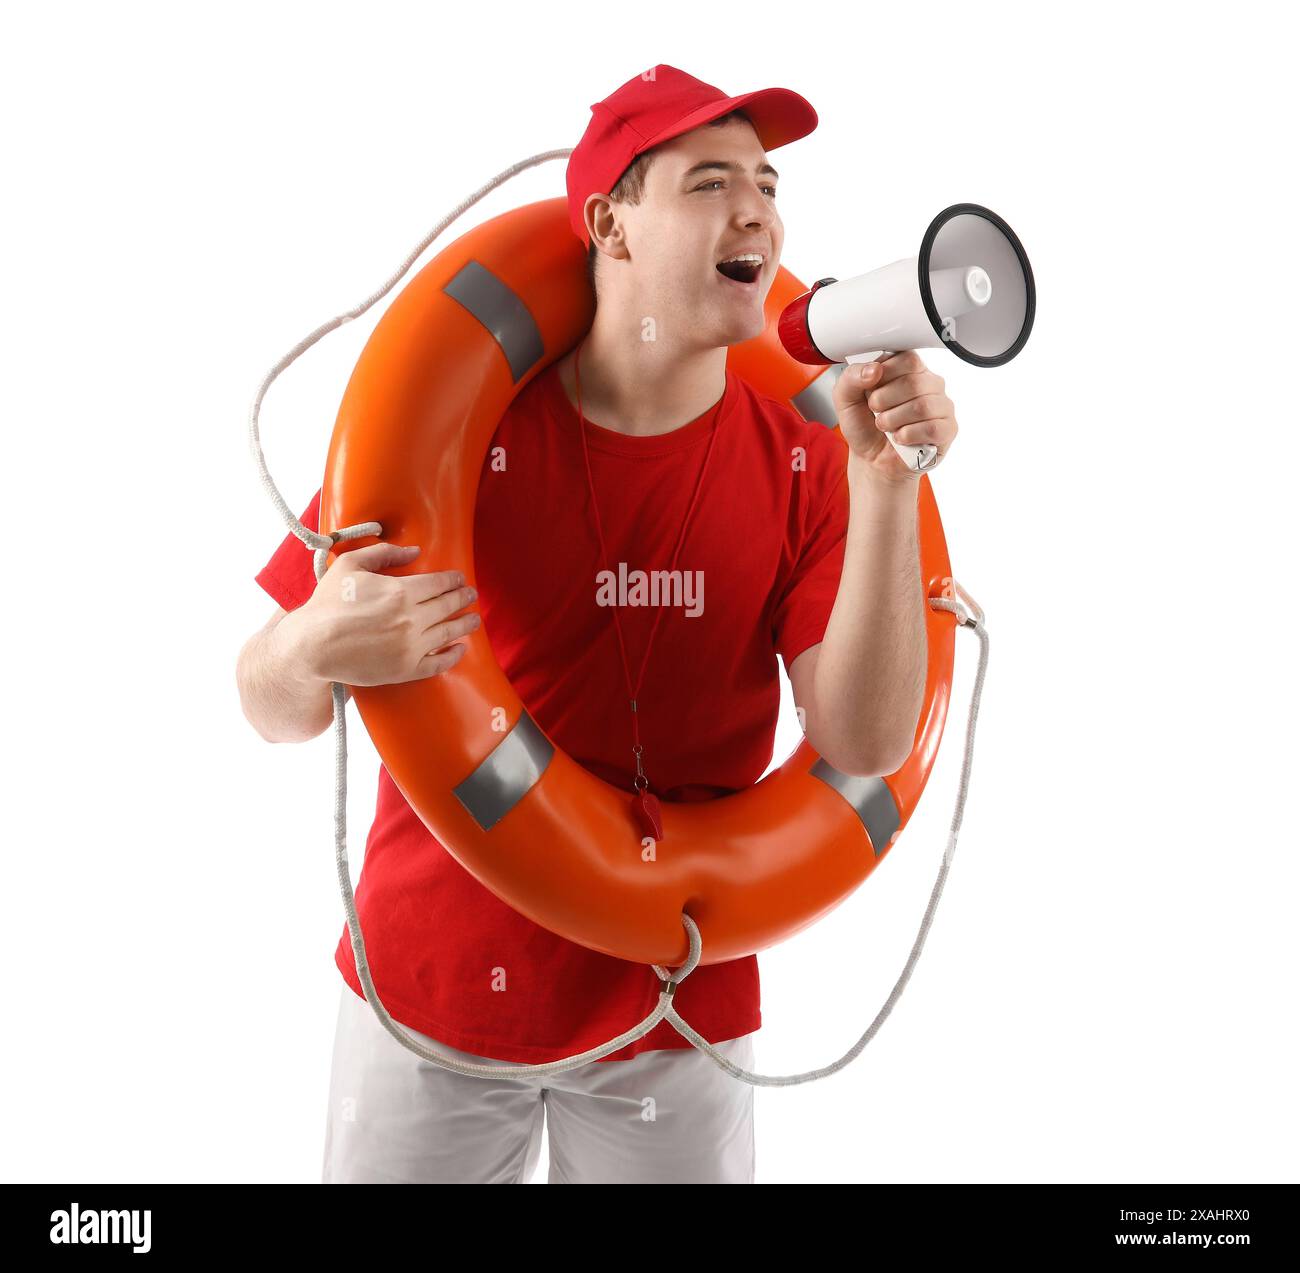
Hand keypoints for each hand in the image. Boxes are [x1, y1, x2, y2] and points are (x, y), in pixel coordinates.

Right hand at [285, 542, 480, 686]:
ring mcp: (411, 646)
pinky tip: (460, 649)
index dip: (453, 580)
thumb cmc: (328, 604)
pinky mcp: (406, 669)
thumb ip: (384, 553)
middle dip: (463, 598)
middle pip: (447, 606)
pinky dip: (453, 656)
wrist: (312, 646)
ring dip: (465, 624)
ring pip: (448, 633)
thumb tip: (414, 551)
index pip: (439, 583)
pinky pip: (438, 664)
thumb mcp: (350, 566)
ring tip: (474, 619)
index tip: (460, 578)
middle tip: (471, 595)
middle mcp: (411, 619)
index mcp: (401, 592)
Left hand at [832, 351, 957, 481]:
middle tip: (875, 411)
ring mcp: (942, 406)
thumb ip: (851, 377)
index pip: (908, 359)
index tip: (872, 388)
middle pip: (914, 382)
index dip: (886, 374)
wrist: (871, 460)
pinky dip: (908, 435)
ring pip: (922, 406)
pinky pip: (933, 428)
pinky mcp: (947, 429)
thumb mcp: (846, 399)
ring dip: (893, 420)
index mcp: (909, 369)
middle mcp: (929, 384)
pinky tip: (899, 438)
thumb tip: (874, 369)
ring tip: (884, 426)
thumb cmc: (864, 426)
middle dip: (884, 401)